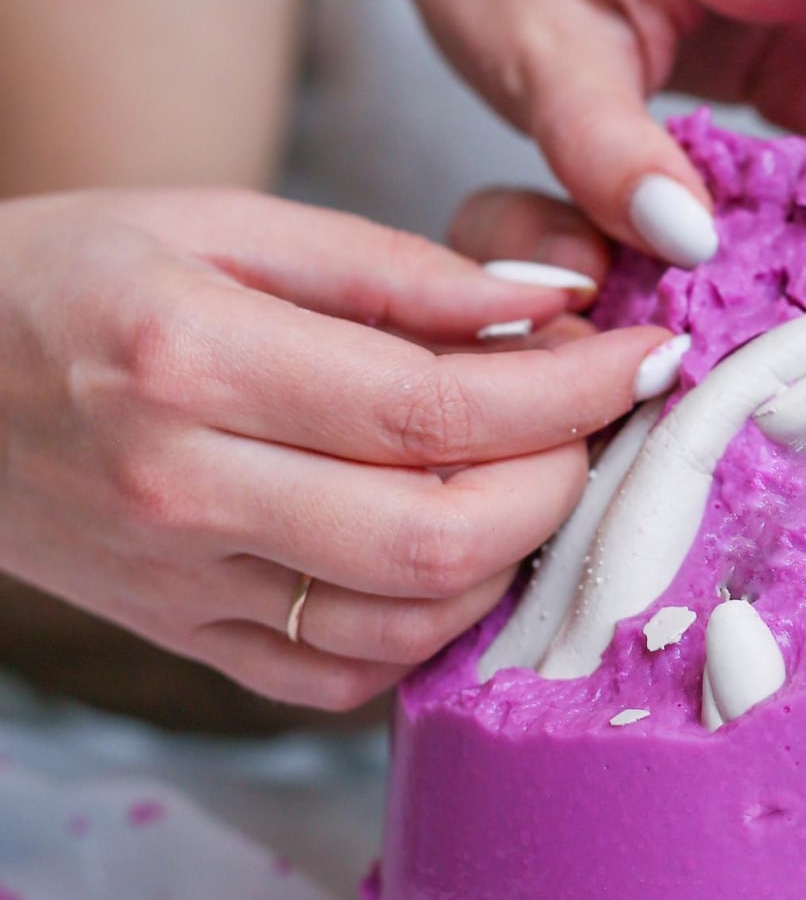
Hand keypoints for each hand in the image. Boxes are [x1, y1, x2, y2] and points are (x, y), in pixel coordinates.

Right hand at [0, 188, 666, 708]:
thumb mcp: (220, 222)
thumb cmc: (66, 276)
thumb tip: (548, 308)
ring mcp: (178, 585)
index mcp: (188, 363)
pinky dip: (430, 629)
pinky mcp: (181, 641)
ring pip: (404, 626)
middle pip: (437, 538)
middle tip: (603, 421)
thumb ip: (391, 274)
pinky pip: (340, 677)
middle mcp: (181, 492)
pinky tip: (455, 553)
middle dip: (561, 484)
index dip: (568, 395)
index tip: (644, 359)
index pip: (431, 413)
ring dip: (512, 563)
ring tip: (542, 477)